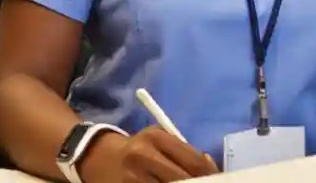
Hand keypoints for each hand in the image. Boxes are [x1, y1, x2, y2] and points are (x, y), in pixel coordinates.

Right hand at [78, 126, 219, 182]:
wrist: (96, 157)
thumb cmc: (136, 148)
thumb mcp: (157, 140)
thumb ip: (182, 151)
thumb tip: (211, 167)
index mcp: (155, 137)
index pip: (193, 160)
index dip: (210, 175)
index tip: (219, 179)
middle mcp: (143, 155)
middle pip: (182, 179)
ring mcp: (132, 177)